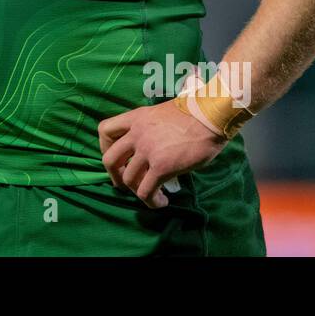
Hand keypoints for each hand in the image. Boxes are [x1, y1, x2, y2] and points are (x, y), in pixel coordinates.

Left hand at [97, 100, 228, 208]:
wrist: (209, 115)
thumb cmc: (193, 113)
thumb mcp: (161, 114)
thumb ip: (149, 129)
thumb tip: (151, 149)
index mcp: (136, 118)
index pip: (105, 130)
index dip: (105, 147)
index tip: (117, 158)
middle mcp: (136, 133)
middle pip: (110, 159)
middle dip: (115, 175)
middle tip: (125, 184)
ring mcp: (147, 150)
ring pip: (128, 179)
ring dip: (137, 192)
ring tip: (152, 196)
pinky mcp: (161, 166)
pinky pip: (146, 191)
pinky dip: (151, 201)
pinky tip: (162, 202)